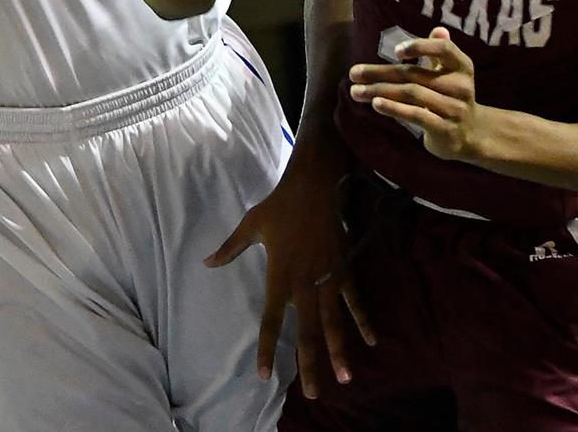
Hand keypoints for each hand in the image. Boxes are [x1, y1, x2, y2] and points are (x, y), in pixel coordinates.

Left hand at [206, 138, 372, 400]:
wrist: (315, 183)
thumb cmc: (280, 205)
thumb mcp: (251, 225)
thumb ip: (231, 248)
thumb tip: (206, 263)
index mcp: (280, 276)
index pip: (270, 321)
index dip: (266, 349)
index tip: (263, 375)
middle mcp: (304, 284)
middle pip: (307, 332)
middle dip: (311, 364)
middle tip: (315, 393)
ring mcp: (327, 278)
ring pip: (334, 323)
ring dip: (340, 351)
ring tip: (345, 378)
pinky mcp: (344, 269)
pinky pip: (355, 300)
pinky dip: (363, 320)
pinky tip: (372, 341)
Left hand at [349, 28, 484, 162]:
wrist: (472, 134)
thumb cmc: (452, 97)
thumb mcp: (451, 74)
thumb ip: (440, 53)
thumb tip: (438, 29)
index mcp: (462, 66)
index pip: (444, 49)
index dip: (420, 46)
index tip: (395, 51)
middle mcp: (460, 86)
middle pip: (415, 74)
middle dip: (380, 73)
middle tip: (354, 73)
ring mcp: (453, 108)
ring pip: (411, 94)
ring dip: (380, 91)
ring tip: (356, 91)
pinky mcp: (444, 129)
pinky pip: (416, 115)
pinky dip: (395, 108)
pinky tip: (376, 104)